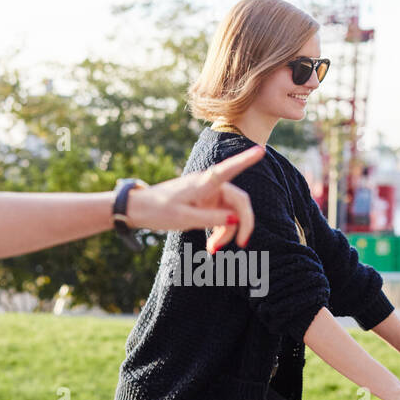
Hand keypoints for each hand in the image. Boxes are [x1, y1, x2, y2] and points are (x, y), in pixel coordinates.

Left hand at [122, 144, 263, 252]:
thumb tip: (235, 219)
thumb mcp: (183, 218)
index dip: (245, 160)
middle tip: (241, 245)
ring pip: (231, 213)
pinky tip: (212, 244)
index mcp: (203, 184)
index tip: (260, 150)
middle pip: (239, 202)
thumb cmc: (158, 210)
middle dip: (242, 224)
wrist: (139, 209)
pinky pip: (222, 217)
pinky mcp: (206, 203)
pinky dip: (220, 231)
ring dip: (228, 232)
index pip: (227, 170)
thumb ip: (210, 218)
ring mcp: (209, 194)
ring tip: (212, 249)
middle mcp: (210, 186)